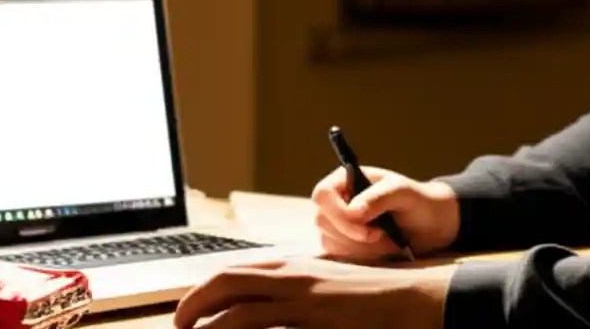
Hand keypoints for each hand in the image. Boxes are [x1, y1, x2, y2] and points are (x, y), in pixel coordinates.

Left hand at [172, 257, 454, 327]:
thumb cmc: (365, 294)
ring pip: (239, 316)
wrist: (409, 300)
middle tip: (180, 328)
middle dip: (193, 308)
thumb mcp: (320, 282)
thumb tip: (254, 299)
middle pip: (225, 286)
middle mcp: (291, 281)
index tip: (186, 313)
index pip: (230, 272)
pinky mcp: (317, 327)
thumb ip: (288, 286)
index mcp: (290, 267)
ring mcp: (303, 306)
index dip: (199, 292)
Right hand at [310, 166, 458, 261]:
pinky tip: (381, 249)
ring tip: (386, 239)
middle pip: (322, 220)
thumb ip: (379, 198)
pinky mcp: (344, 245)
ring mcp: (338, 224)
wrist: (432, 225)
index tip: (363, 222)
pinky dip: (361, 256)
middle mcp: (337, 200)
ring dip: (359, 247)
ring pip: (330, 241)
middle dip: (352, 233)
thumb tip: (353, 212)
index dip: (338, 212)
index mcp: (346, 179)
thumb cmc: (418, 200)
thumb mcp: (403, 192)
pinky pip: (339, 256)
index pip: (323, 195)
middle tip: (380, 234)